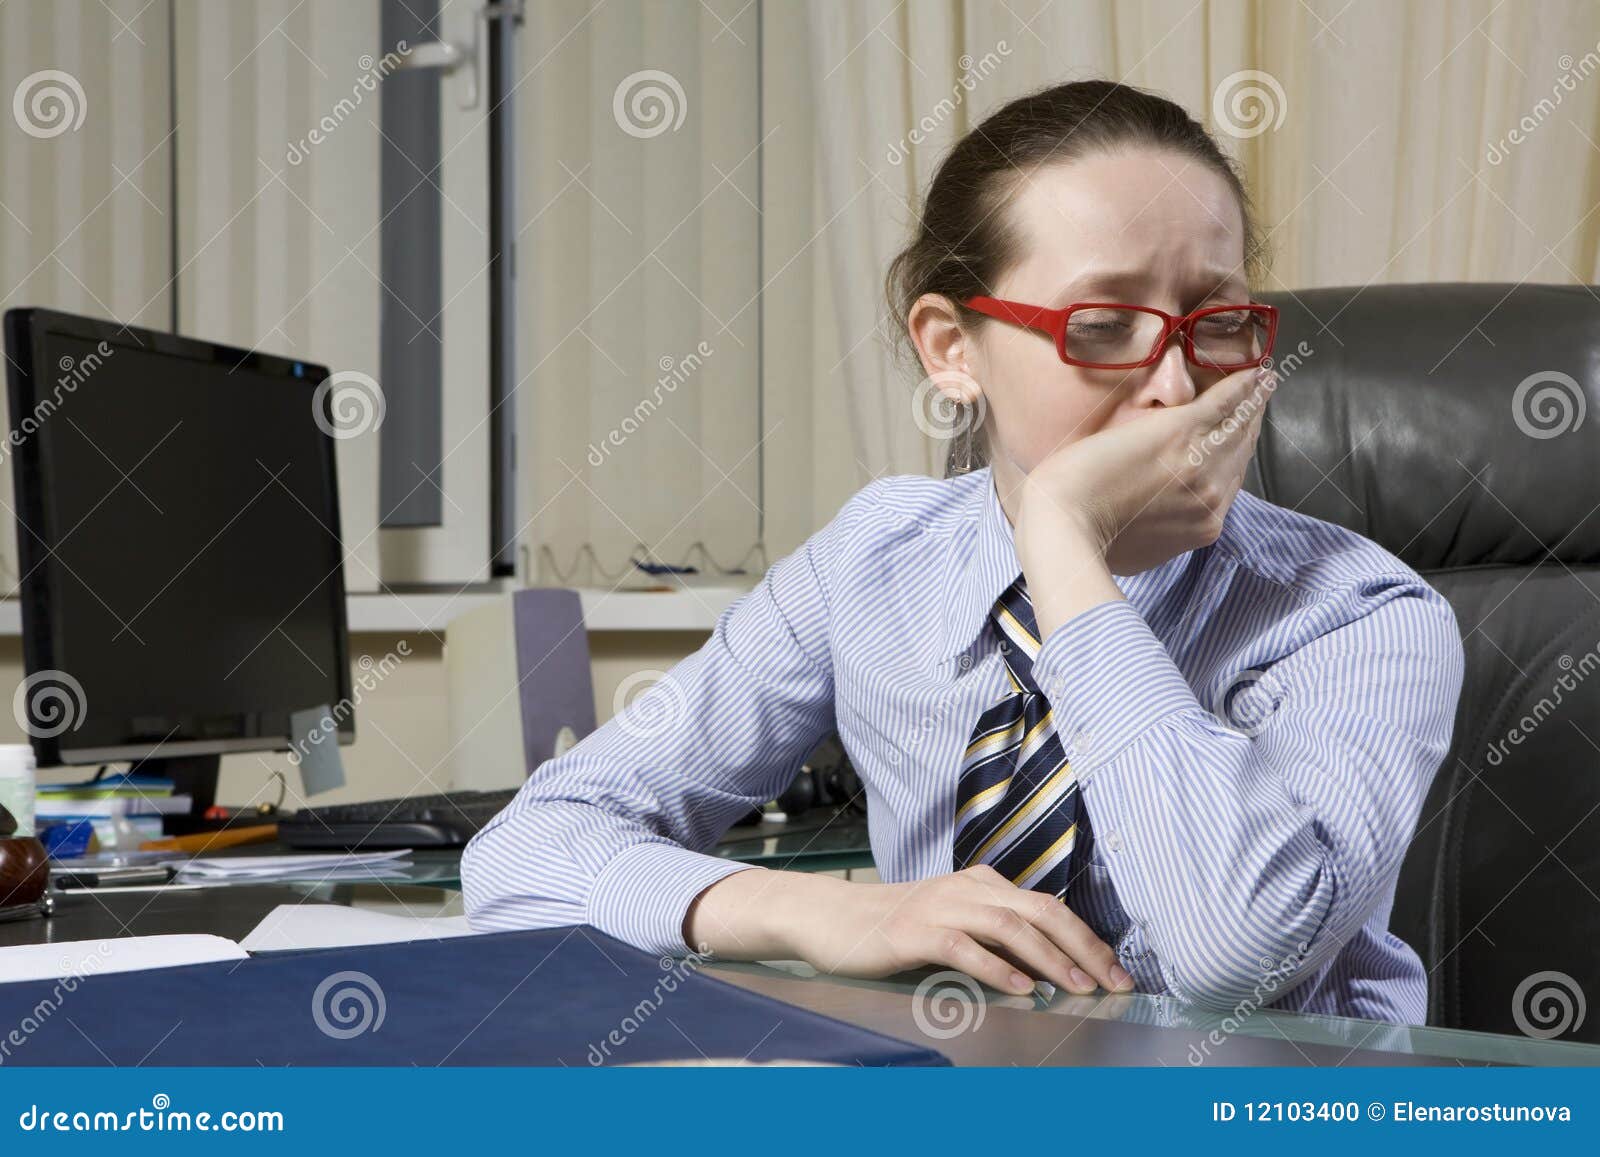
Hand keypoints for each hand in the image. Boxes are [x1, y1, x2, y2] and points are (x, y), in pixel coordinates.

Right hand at [686, 864, 1133, 996]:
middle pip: (1040, 911)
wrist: (828, 916)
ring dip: (1050, 958)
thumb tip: (1043, 965)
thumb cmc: (890, 927)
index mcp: (981, 884)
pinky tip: (1021, 989)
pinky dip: (998, 967)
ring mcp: (941, 906)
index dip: (1086, 937)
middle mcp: (967, 889)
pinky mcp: (915, 930)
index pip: (1047, 906)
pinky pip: (965, 946)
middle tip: (1115, 981)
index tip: (1116, 970)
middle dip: (1084, 947)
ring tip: (1078, 985)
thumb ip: (991, 935)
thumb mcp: (950, 923)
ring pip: (1010, 926)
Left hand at [1016, 364, 1275, 576]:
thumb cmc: (1082, 539)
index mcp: (1201, 526)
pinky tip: (1255, 373)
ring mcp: (1202, 463)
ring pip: (1237, 426)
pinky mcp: (1183, 431)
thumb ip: (1160, 530)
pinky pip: (1224, 403)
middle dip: (1249, 426)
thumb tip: (1159, 520)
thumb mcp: (1137, 550)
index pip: (1228, 485)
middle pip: (1238, 454)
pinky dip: (1242, 387)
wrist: (1063, 525)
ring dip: (1251, 401)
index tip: (1241, 441)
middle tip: (1257, 401)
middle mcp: (1212, 496)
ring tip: (1260, 383)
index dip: (1235, 459)